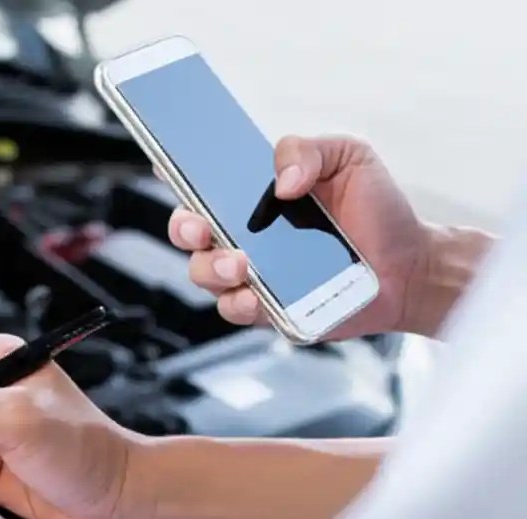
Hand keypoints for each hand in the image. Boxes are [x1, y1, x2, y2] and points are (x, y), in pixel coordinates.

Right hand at [168, 135, 429, 339]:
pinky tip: (255, 295)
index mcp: (255, 194)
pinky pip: (232, 308)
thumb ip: (309, 151)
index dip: (176, 170)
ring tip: (241, 263)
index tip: (166, 163)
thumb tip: (280, 180)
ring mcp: (251, 272)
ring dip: (213, 267)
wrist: (411, 266)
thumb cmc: (379, 212)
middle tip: (201, 227)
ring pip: (203, 272)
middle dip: (184, 226)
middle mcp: (244, 233)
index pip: (203, 179)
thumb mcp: (351, 158)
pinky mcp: (265, 308)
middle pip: (186, 229)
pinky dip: (238, 302)